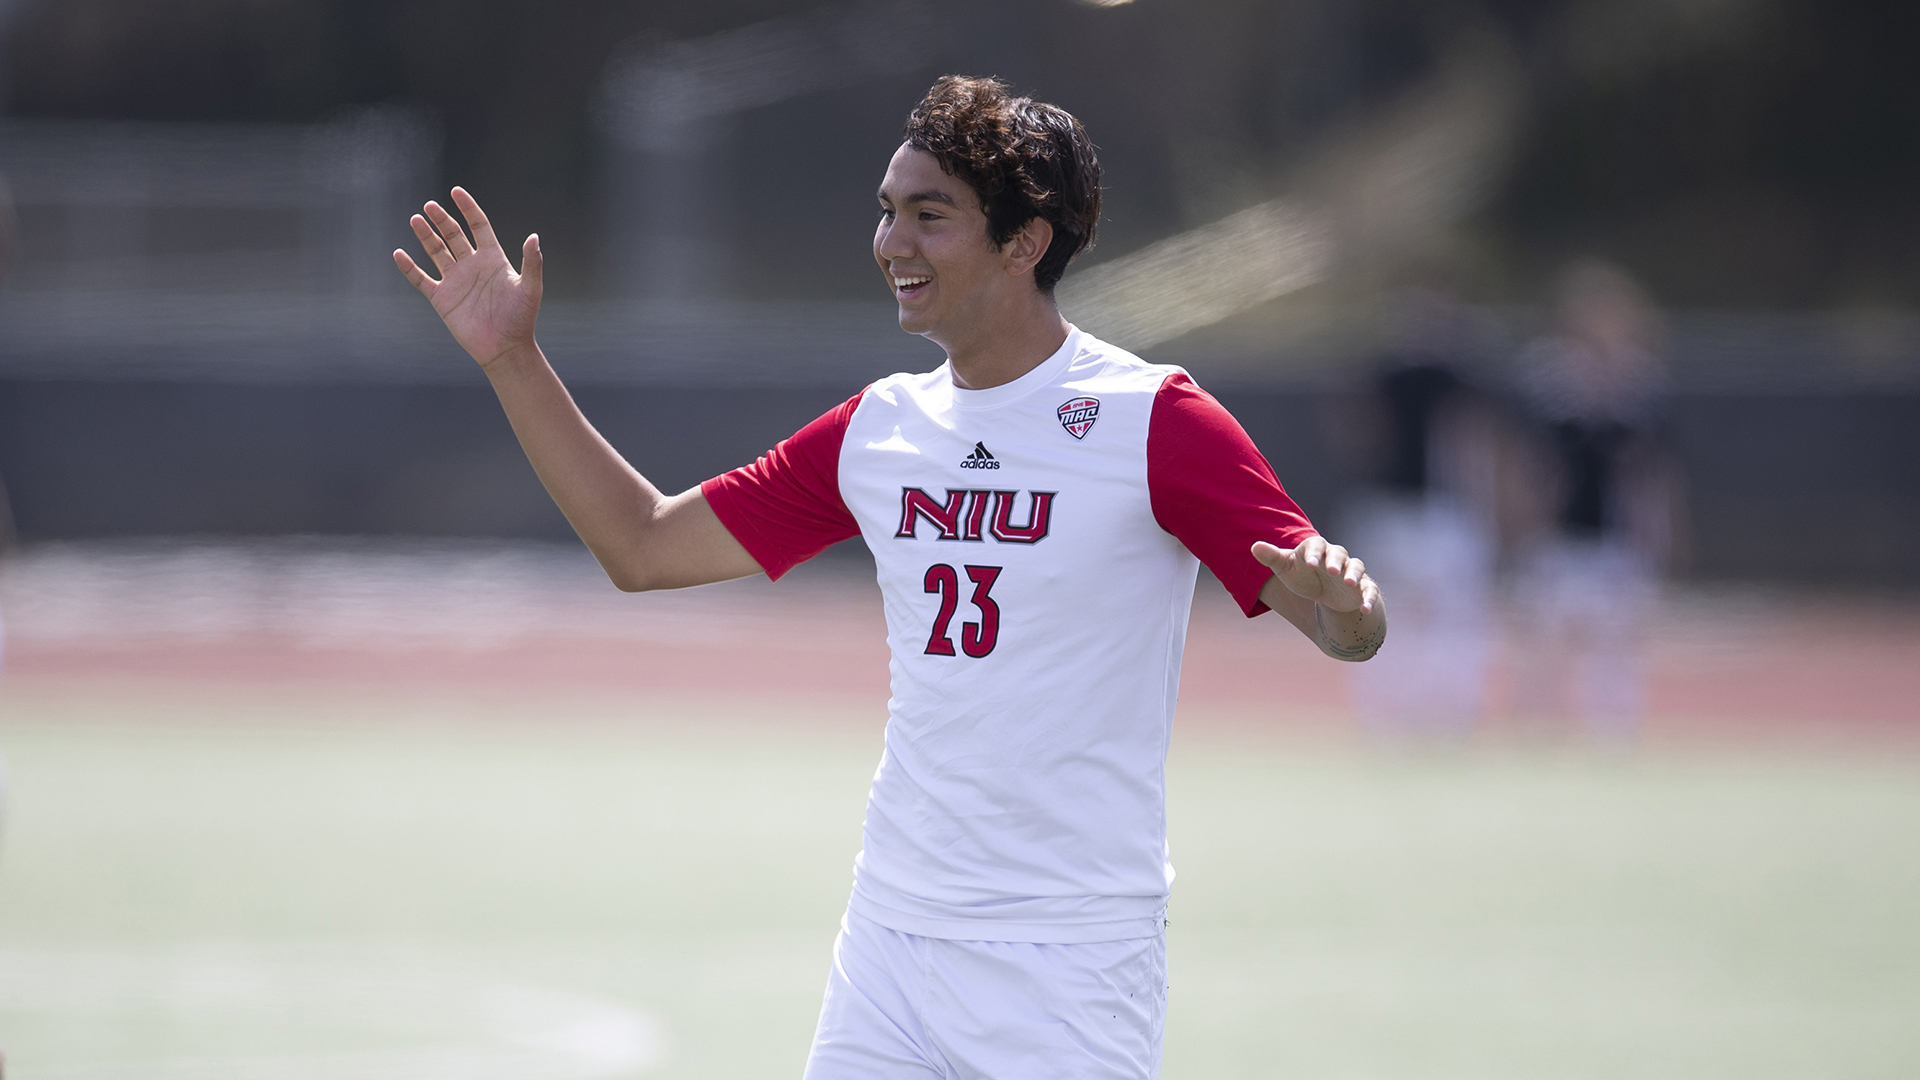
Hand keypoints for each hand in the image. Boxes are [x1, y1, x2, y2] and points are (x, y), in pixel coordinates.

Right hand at [393, 187, 541, 369]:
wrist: (505, 348)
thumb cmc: (521, 319)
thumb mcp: (530, 288)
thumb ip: (532, 262)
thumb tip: (534, 236)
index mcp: (493, 259)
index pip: (478, 226)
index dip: (468, 208)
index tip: (456, 192)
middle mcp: (472, 266)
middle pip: (454, 235)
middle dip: (441, 219)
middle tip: (429, 206)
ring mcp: (456, 281)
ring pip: (436, 252)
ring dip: (425, 236)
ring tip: (416, 219)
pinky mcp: (442, 298)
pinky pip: (421, 279)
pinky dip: (409, 267)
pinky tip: (399, 253)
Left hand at [1253, 535, 1378, 613]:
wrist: (1324, 591)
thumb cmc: (1301, 575)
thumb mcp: (1285, 568)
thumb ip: (1272, 557)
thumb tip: (1254, 546)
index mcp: (1317, 549)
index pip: (1317, 545)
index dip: (1315, 554)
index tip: (1310, 565)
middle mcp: (1336, 557)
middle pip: (1339, 554)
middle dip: (1335, 562)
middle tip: (1331, 570)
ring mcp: (1350, 571)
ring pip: (1356, 567)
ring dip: (1354, 574)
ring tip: (1349, 583)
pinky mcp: (1362, 587)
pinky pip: (1369, 589)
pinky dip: (1369, 598)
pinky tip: (1365, 609)